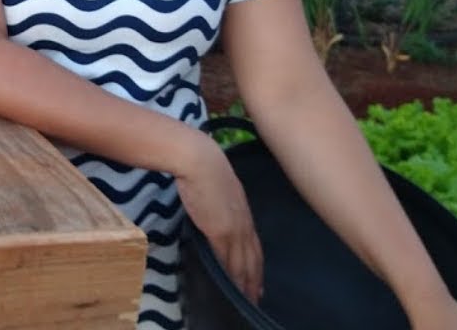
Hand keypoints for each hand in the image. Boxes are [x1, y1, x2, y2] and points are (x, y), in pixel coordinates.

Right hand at [174, 133, 262, 302]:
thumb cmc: (203, 163)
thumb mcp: (216, 183)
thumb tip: (212, 205)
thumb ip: (218, 198)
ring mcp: (234, 227)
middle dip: (255, 277)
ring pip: (244, 262)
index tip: (258, 275)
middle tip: (257, 295)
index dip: (256, 260)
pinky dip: (232, 275)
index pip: (253, 242)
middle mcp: (243, 221)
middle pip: (254, 256)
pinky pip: (228, 259)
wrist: (199, 158)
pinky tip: (232, 286)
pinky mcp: (220, 231)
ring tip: (247, 298)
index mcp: (243, 210)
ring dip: (246, 282)